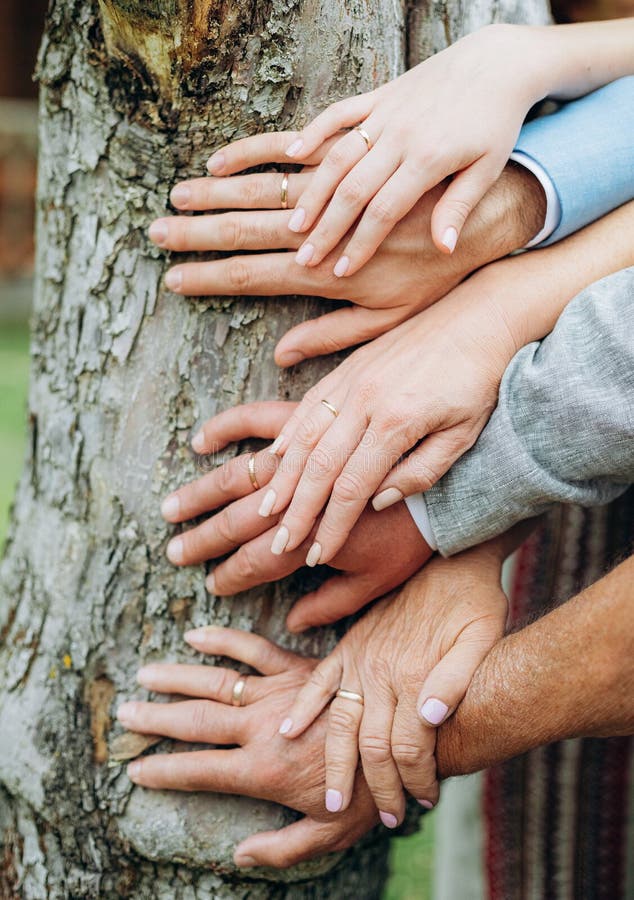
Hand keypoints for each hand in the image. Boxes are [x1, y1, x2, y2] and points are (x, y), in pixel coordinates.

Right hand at [117, 627, 379, 867]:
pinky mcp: (298, 668)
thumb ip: (280, 849)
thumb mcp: (328, 836)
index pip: (197, 771)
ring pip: (216, 683)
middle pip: (195, 721)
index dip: (161, 772)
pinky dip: (224, 640)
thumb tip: (239, 854)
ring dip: (176, 678)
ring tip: (144, 675)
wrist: (405, 738)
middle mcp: (261, 729)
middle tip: (125, 713)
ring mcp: (278, 694)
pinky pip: (255, 648)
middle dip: (155, 719)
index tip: (134, 771)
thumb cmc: (369, 792)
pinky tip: (196, 634)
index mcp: (262, 771)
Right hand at [150, 156, 544, 363]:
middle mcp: (324, 226)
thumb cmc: (439, 279)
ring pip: (261, 189)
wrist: (486, 217)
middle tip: (156, 234)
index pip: (254, 275)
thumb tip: (280, 357)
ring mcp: (334, 187)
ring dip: (215, 195)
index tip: (174, 279)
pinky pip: (294, 149)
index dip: (210, 278)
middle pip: (246, 230)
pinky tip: (221, 160)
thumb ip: (331, 338)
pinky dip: (254, 154)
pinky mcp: (349, 155)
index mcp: (330, 271)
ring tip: (175, 198)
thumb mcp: (390, 324)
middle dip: (198, 234)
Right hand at [162, 402, 430, 631]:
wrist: (465, 460)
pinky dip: (231, 428)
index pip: (267, 555)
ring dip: (205, 493)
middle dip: (207, 538)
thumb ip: (338, 599)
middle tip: (176, 553)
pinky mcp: (319, 411)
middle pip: (246, 515)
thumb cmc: (431, 522)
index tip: (213, 585)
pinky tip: (202, 441)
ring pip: (245, 472)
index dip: (236, 573)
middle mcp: (313, 487)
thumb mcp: (389, 575)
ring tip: (171, 509)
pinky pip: (266, 418)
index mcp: (330, 527)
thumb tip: (294, 620)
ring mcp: (313, 447)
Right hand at [191, 266, 520, 566]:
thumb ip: (421, 472)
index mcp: (397, 423)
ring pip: (304, 436)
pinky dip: (286, 433)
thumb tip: (378, 501)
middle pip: (318, 466)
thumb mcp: (464, 435)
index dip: (332, 526)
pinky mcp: (348, 366)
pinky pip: (306, 404)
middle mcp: (366, 400)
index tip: (318, 554)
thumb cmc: (480, 380)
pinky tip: (271, 455)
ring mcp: (352, 380)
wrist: (480, 316)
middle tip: (278, 543)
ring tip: (266, 508)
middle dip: (296, 511)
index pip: (352, 488)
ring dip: (282, 476)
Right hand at [203, 24, 548, 273]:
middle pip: (353, 189)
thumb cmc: (497, 123)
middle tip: (306, 258)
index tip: (342, 271)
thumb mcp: (488, 169)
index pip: (385, 211)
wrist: (497, 62)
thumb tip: (443, 250)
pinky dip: (314, 131)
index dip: (360, 244)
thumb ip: (459, 208)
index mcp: (429, 159)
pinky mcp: (379, 96)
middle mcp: (401, 135)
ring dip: (313, 191)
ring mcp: (386, 113)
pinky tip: (292, 154)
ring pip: (338, 156)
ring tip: (294, 223)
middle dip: (327, 228)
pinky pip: (339, 114)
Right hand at [278, 544, 508, 825]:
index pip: (409, 746)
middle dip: (379, 788)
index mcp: (415, 675)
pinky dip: (303, 706)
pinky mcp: (349, 645)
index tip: (424, 800)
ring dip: (339, 765)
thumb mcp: (481, 636)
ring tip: (334, 801)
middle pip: (372, 745)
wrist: (449, 554)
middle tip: (385, 819)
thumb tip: (433, 717)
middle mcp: (381, 671)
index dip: (416, 779)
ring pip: (340, 722)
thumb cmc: (474, 600)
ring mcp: (360, 658)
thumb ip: (457, 677)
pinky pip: (318, 680)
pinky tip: (291, 730)